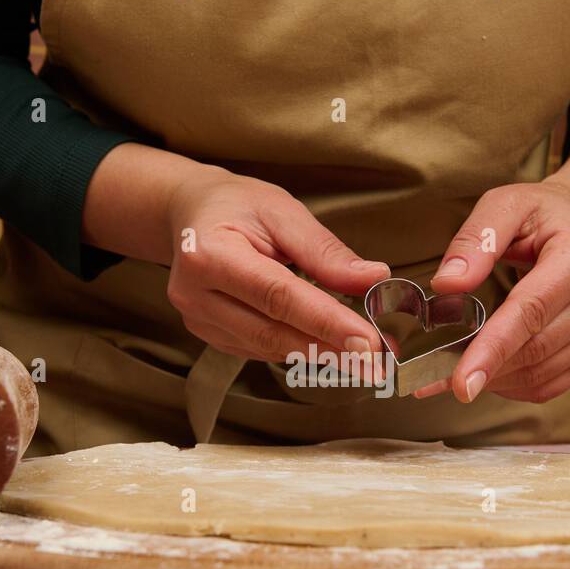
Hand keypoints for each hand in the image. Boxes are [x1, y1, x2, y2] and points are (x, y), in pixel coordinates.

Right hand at [165, 167, 388, 361]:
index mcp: (209, 255)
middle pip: (273, 331)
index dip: (326, 322)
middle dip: (331, 349)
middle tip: (379, 363)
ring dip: (320, 354)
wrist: (190, 214)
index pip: (278, 296)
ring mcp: (198, 320)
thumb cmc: (237, 205)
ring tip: (366, 359)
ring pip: (269, 348)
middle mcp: (195, 294)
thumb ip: (325, 250)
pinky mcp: (208, 334)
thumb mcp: (282, 210)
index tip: (369, 342)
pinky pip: (261, 350)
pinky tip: (328, 346)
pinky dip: (298, 348)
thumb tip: (373, 277)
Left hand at [424, 177, 569, 403]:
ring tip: (459, 374)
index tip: (462, 381)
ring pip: (543, 373)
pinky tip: (491, 376)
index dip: (493, 349)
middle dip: (486, 369)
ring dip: (497, 381)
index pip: (531, 311)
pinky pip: (553, 382)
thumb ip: (475, 239)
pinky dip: (516, 387)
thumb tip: (448, 284)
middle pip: (536, 349)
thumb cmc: (543, 213)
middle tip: (439, 378)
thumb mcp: (505, 205)